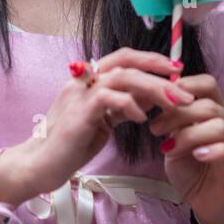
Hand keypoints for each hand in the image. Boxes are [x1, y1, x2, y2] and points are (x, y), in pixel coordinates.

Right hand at [19, 47, 193, 195]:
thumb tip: (153, 96)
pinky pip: (108, 99)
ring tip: (173, 102)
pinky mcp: (78, 113)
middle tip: (183, 85)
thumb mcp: (104, 122)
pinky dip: (130, 105)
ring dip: (152, 87)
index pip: (123, 58)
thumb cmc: (70, 146)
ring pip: (121, 77)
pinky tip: (143, 119)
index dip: (150, 59)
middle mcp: (82, 81)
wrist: (39, 166)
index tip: (175, 69)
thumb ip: (124, 106)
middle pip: (125, 62)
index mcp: (88, 80)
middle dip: (158, 70)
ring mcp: (79, 95)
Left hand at [148, 72, 223, 223]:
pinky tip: (197, 155)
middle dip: (178, 114)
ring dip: (189, 134)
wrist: (204, 200)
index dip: (187, 85)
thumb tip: (159, 97)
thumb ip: (172, 120)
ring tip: (169, 147)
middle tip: (155, 128)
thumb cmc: (190, 167)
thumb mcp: (174, 139)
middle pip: (209, 105)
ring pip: (219, 125)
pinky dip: (213, 150)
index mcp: (215, 110)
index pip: (208, 84)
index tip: (162, 96)